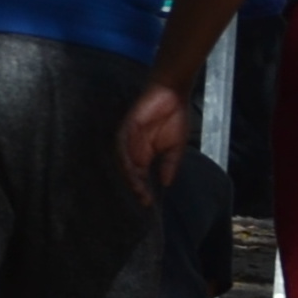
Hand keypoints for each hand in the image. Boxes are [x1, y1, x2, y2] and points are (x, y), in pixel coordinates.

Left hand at [113, 81, 192, 202]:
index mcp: (145, 156)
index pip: (140, 177)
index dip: (143, 190)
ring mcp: (128, 140)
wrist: (172, 94)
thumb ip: (170, 165)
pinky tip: (132, 168)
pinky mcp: (126, 128)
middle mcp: (134, 150)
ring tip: (138, 188)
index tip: (149, 203)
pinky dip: (125, 158)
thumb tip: (167, 184)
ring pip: (123, 162)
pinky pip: (121, 146)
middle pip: (129, 173)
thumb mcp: (176, 147)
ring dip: (130, 176)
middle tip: (143, 199)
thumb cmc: (175, 118)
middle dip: (135, 187)